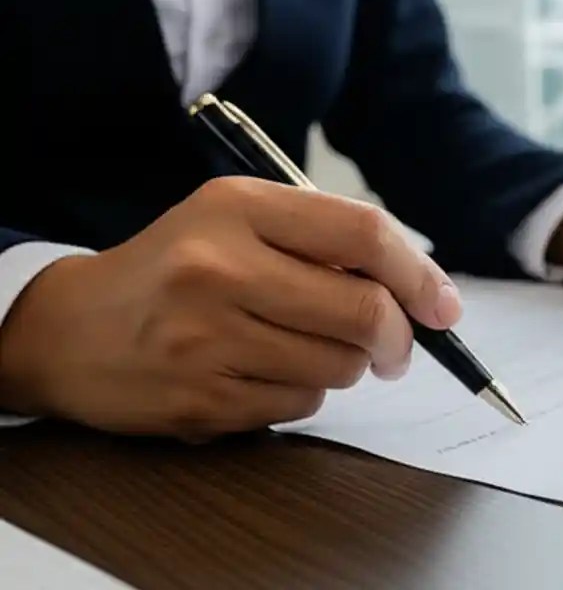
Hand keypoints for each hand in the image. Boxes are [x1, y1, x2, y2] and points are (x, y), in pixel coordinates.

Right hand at [0, 177, 458, 439]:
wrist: (69, 329)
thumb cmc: (174, 269)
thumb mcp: (234, 221)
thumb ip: (322, 240)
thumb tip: (423, 290)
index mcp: (236, 208)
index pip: (362, 233)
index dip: (420, 273)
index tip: (444, 306)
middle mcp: (219, 267)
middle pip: (364, 310)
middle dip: (397, 337)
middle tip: (394, 347)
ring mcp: (206, 339)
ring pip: (340, 366)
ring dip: (347, 367)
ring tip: (307, 349)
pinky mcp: (200, 400)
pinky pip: (301, 404)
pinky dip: (304, 393)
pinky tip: (264, 373)